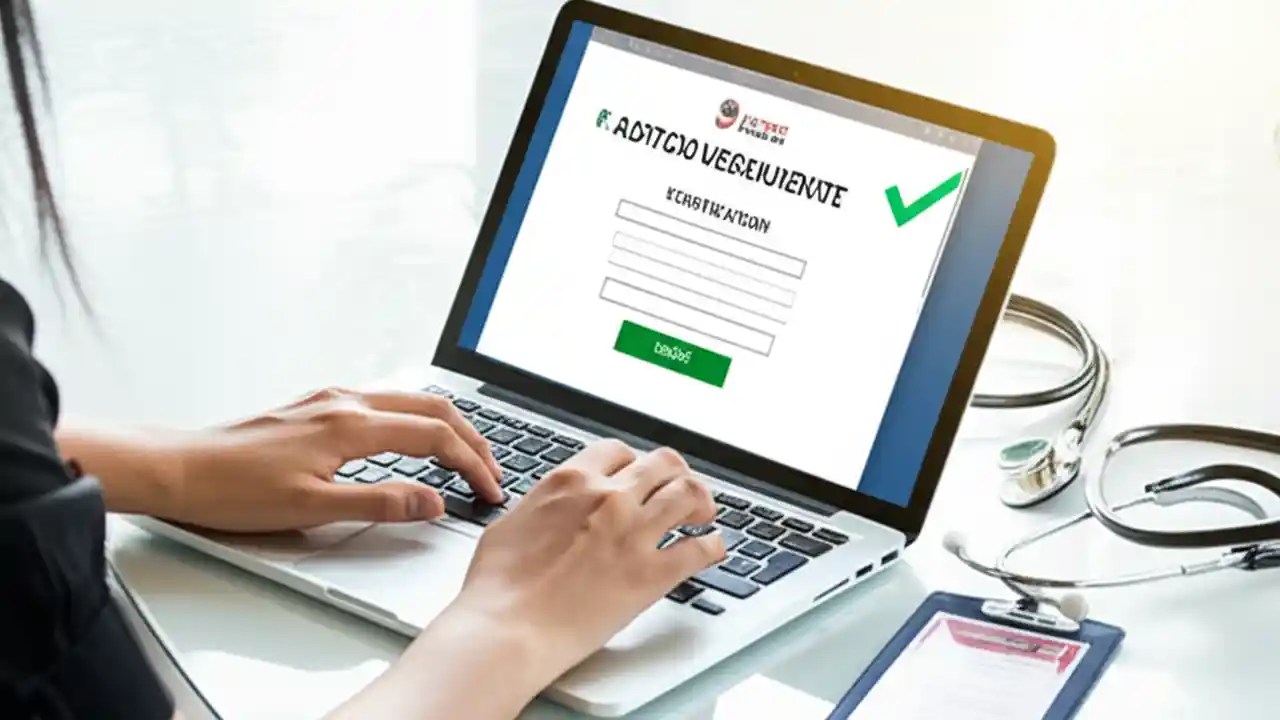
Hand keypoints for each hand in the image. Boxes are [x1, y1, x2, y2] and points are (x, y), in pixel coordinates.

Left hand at [128, 387, 502, 531]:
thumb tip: (433, 501)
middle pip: (432, 408)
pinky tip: (412, 439)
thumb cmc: (234, 490)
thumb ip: (381, 501)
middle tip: (492, 471)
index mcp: (351, 425)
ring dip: (445, 426)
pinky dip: (415, 420)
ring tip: (464, 455)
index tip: (489, 490)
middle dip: (472, 439)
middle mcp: (345, 401)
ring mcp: (330, 398)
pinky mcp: (316, 405)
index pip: (435, 437)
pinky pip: (384, 402)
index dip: (471, 465)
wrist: (179, 468)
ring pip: (409, 401)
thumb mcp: (313, 508)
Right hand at [454, 442, 722, 695]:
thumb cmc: (497, 586)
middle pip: (663, 464)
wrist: (506, 629)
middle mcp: (608, 498)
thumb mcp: (510, 523)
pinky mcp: (651, 574)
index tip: (637, 477)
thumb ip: (544, 506)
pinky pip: (699, 549)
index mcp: (571, 480)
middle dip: (674, 474)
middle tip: (679, 489)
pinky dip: (712, 546)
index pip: (618, 451)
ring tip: (704, 513)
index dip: (633, 463)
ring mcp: (634, 533)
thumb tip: (551, 508)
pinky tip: (712, 549)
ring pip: (689, 494)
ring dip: (701, 501)